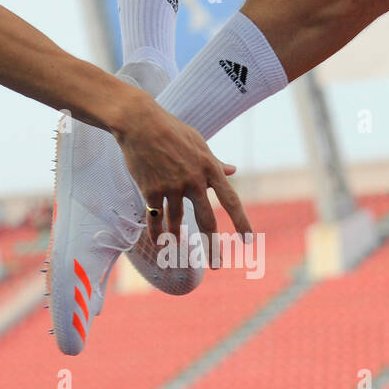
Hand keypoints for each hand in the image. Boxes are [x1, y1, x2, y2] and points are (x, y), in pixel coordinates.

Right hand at [114, 97, 250, 266]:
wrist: (140, 124)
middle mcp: (193, 181)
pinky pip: (155, 217)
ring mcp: (172, 187)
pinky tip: (158, 242)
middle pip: (207, 221)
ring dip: (177, 238)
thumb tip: (233, 170)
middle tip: (217, 264)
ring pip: (177, 222)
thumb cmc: (171, 130)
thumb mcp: (199, 143)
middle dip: (213, 246)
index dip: (241, 222)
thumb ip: (215, 162)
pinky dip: (157, 232)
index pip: (231, 201)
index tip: (248, 240)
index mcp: (209, 168)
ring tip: (176, 249)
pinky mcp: (151, 189)